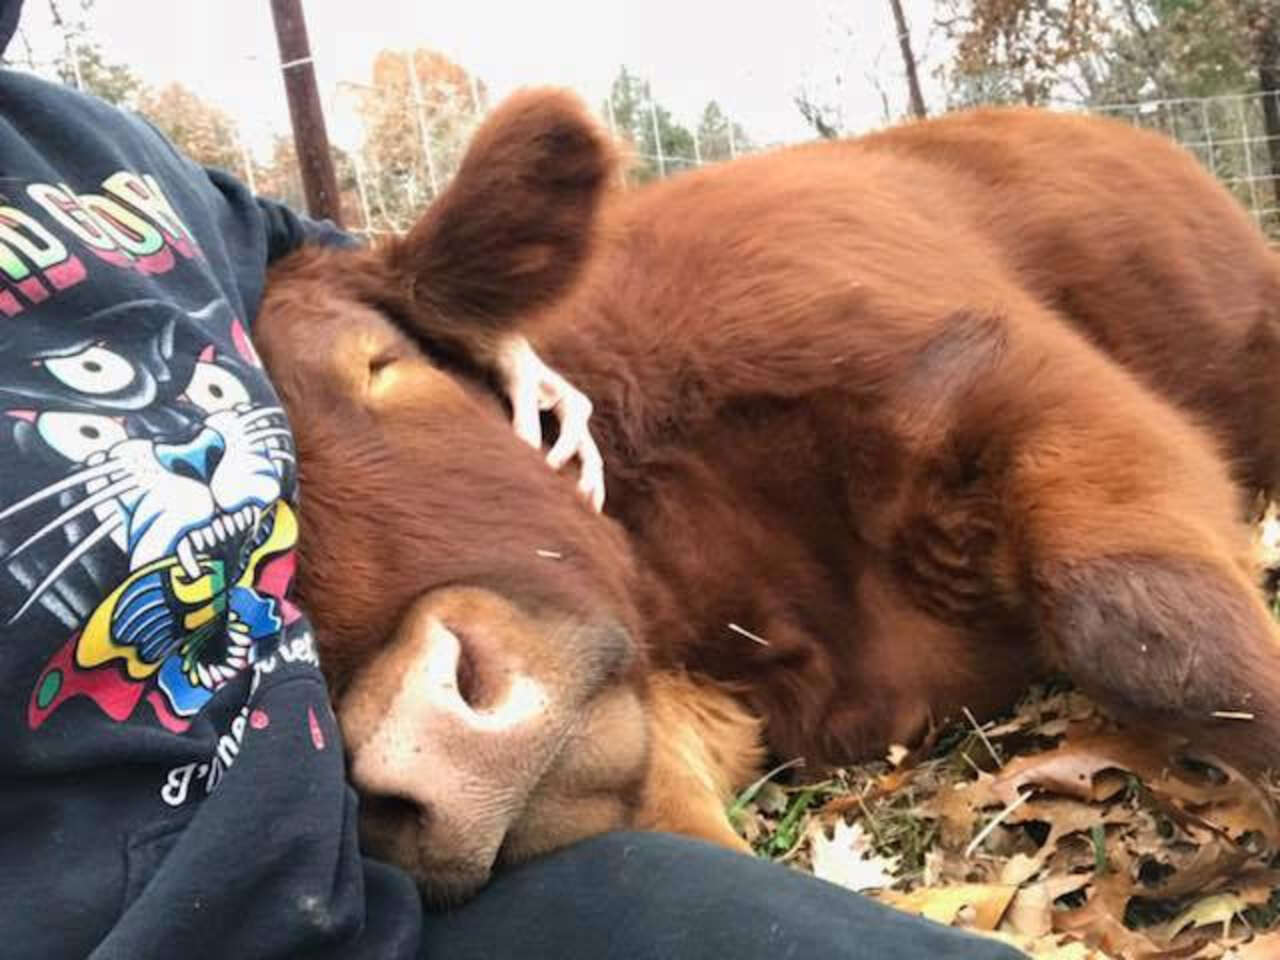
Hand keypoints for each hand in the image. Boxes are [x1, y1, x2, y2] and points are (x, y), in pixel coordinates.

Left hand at [496, 335, 604, 511]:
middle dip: (590, 482)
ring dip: (588, 491)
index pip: (574, 435)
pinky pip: (569, 471)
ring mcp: (568, 436)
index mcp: (574, 403)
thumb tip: (528, 450)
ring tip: (588, 516)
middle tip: (586, 506)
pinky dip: (571, 489)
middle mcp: (577, 421)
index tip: (545, 468)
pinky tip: (573, 512)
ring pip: (586, 468)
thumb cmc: (509, 366)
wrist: (499, 359)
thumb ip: (524, 416)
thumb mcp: (516, 385)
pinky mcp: (555, 446)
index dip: (562, 453)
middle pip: (590, 457)